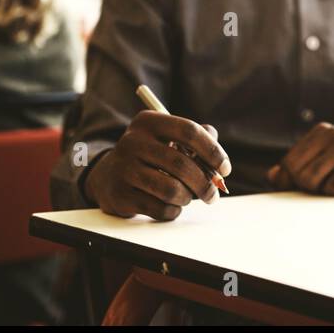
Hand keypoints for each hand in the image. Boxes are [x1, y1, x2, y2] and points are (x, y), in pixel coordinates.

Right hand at [87, 111, 230, 220]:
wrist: (108, 176)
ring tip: (187, 197)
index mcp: (149, 122)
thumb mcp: (169, 138)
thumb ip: (198, 139)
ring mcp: (124, 169)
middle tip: (213, 195)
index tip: (225, 168)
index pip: (189, 131)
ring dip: (187, 197)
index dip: (212, 151)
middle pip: (182, 164)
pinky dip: (173, 211)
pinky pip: (160, 208)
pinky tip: (170, 205)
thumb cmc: (150, 156)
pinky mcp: (120, 195)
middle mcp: (133, 142)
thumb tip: (220, 161)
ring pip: (171, 190)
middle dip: (205, 183)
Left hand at [266, 124, 333, 194]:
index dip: (294, 180)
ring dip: (322, 191)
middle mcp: (332, 135)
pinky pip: (330, 189)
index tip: (313, 184)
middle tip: (330, 185)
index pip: (288, 162)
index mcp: (322, 131)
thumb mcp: (331, 160)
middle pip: (296, 173)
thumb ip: (302, 166)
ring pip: (310, 181)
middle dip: (308, 187)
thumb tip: (272, 175)